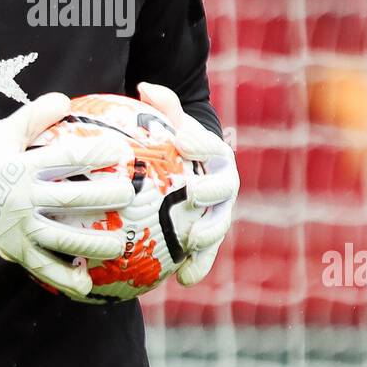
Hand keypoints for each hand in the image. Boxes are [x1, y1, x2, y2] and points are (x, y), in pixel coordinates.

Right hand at [0, 92, 134, 300]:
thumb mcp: (2, 135)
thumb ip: (34, 116)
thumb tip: (65, 98)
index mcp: (22, 167)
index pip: (64, 158)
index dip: (93, 152)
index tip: (120, 150)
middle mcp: (23, 198)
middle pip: (69, 199)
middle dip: (103, 197)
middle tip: (129, 194)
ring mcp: (20, 228)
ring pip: (63, 238)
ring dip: (94, 244)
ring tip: (121, 245)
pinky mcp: (16, 251)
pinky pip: (44, 268)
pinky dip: (65, 279)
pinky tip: (87, 283)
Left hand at [136, 82, 237, 286]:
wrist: (191, 172)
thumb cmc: (175, 144)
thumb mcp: (170, 124)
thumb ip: (162, 107)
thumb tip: (144, 86)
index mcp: (214, 154)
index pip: (210, 145)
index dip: (199, 142)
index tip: (181, 141)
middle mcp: (223, 183)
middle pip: (223, 187)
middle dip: (211, 190)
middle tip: (192, 192)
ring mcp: (220, 211)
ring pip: (219, 223)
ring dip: (209, 234)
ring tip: (192, 242)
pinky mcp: (211, 236)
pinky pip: (207, 253)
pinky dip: (199, 266)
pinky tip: (183, 281)